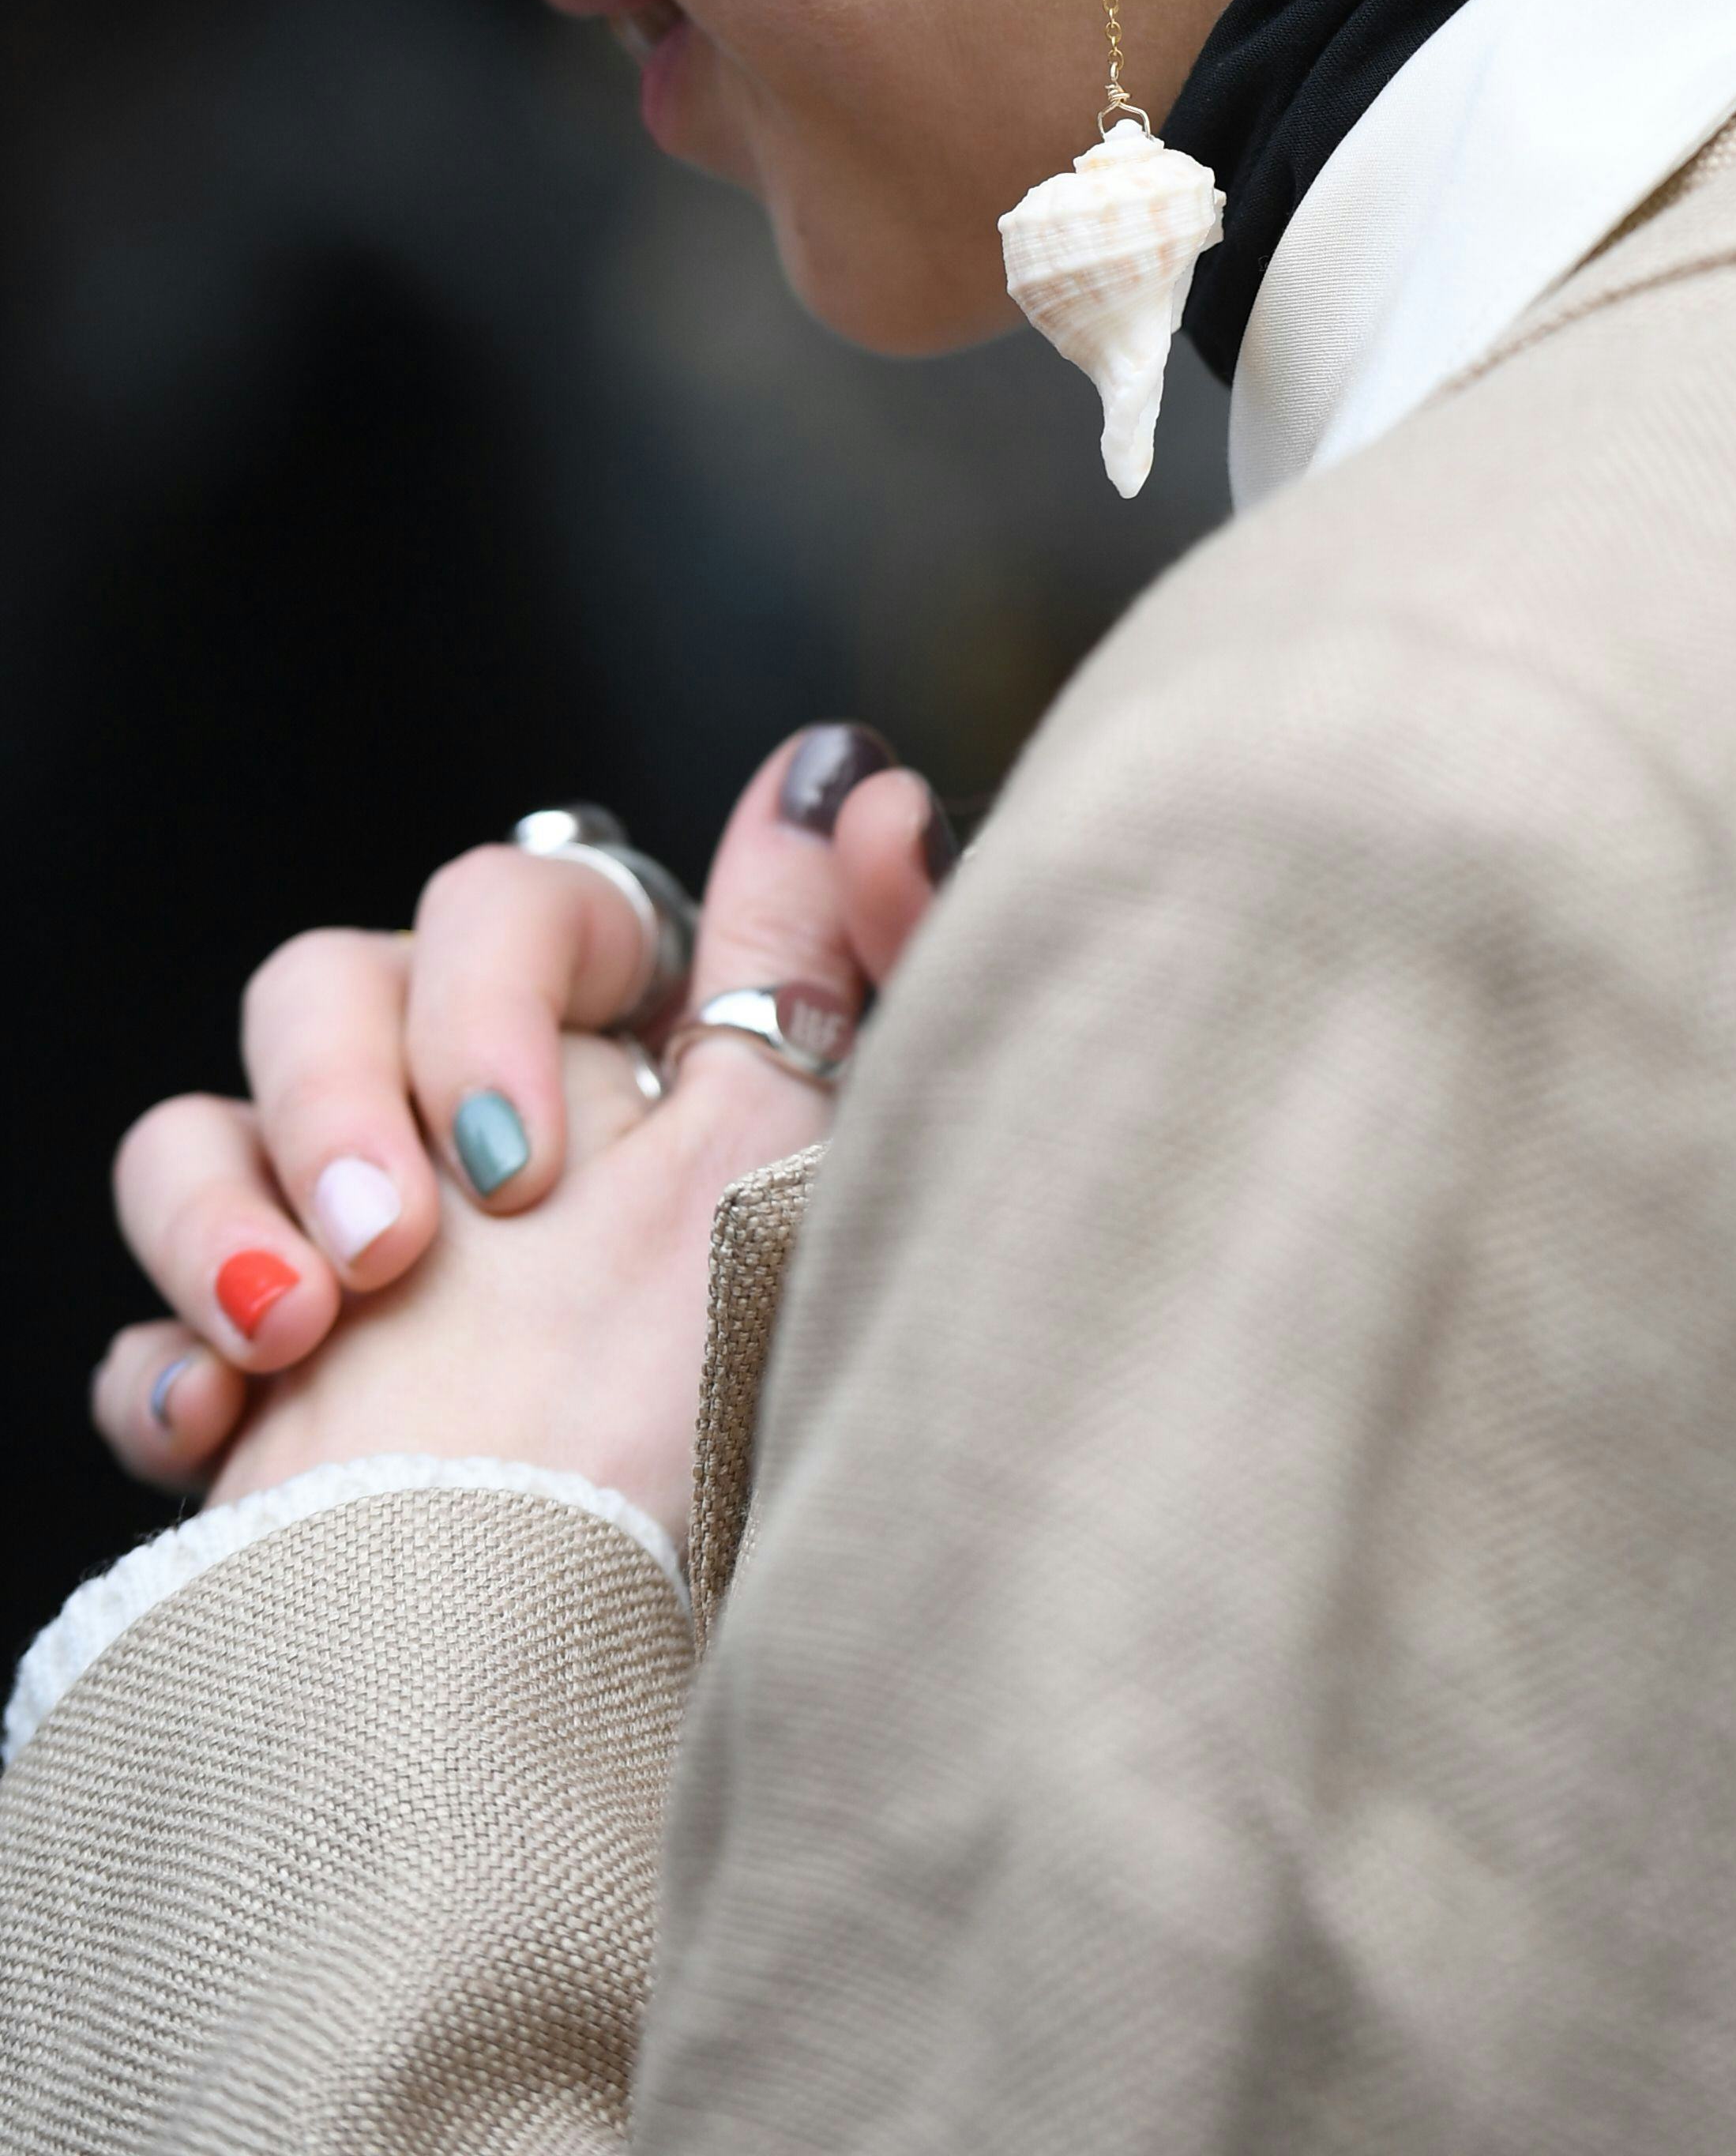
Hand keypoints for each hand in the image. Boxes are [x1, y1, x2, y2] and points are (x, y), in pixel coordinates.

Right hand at [92, 727, 952, 1528]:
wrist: (536, 1703)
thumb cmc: (680, 1445)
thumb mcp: (777, 1174)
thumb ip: (820, 959)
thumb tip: (844, 774)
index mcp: (617, 1061)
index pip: (525, 896)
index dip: (495, 977)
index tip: (520, 1151)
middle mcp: (481, 1139)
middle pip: (333, 977)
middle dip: (337, 1097)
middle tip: (399, 1251)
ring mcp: (356, 1266)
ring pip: (205, 1118)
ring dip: (224, 1208)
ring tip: (302, 1327)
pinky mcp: (265, 1394)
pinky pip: (150, 1313)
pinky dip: (164, 1358)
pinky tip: (219, 1423)